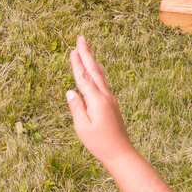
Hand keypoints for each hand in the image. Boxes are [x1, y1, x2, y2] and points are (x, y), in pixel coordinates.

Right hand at [66, 36, 133, 167]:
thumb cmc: (99, 143)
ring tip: (86, 49)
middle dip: (86, 54)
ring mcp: (110, 99)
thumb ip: (76, 107)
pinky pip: (104, 83)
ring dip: (91, 61)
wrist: (120, 153)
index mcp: (96, 101)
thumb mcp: (82, 127)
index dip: (77, 63)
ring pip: (99, 76)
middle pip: (93, 71)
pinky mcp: (111, 103)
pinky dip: (99, 72)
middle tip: (81, 39)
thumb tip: (70, 91)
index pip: (83, 78)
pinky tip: (99, 68)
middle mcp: (105, 96)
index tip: (73, 50)